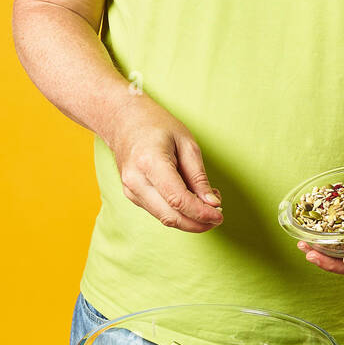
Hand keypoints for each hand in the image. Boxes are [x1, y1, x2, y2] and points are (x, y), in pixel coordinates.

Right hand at [108, 92, 222, 231]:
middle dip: (198, 223)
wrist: (124, 121)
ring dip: (190, 219)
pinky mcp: (132, 196)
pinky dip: (178, 212)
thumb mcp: (186, 143)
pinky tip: (191, 200)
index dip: (201, 212)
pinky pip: (159, 212)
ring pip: (165, 218)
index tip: (219, 215)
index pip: (177, 199)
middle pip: (170, 216)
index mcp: (149, 162)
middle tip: (218, 216)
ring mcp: (130, 190)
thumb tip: (212, 203)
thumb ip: (198, 176)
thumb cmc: (156, 126)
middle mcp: (135, 180)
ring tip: (207, 203)